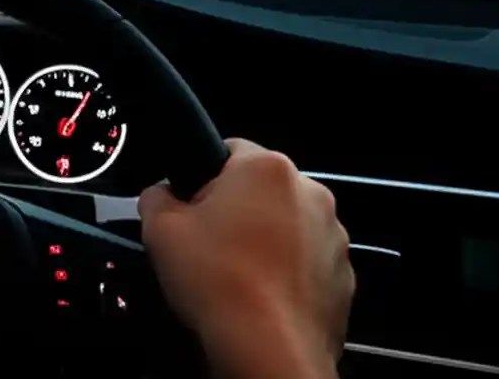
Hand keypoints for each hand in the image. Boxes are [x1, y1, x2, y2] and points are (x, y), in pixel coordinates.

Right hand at [139, 139, 353, 378]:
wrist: (266, 349)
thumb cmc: (219, 284)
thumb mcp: (159, 228)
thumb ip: (156, 196)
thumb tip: (161, 194)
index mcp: (266, 168)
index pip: (228, 149)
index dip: (201, 178)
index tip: (189, 206)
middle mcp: (309, 193)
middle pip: (260, 188)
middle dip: (234, 210)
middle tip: (204, 243)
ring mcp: (333, 236)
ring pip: (285, 225)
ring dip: (262, 240)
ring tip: (231, 274)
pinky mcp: (343, 274)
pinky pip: (305, 261)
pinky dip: (284, 272)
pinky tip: (257, 294)